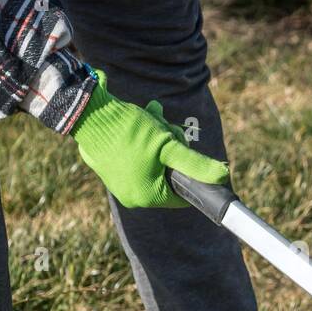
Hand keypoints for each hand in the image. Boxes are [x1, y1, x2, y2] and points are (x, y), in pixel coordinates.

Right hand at [72, 69, 228, 208]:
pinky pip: (136, 157)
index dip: (189, 170)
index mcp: (146, 197)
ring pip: (153, 162)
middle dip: (172, 151)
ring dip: (159, 140)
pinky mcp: (108, 167)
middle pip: (167, 175)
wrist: (89, 113)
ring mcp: (118, 182)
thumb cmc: (130, 132)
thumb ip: (196, 164)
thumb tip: (223, 176)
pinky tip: (142, 120)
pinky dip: (143, 140)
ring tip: (153, 119)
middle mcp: (130, 195)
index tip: (182, 148)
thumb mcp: (168, 146)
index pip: (181, 194)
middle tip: (166, 129)